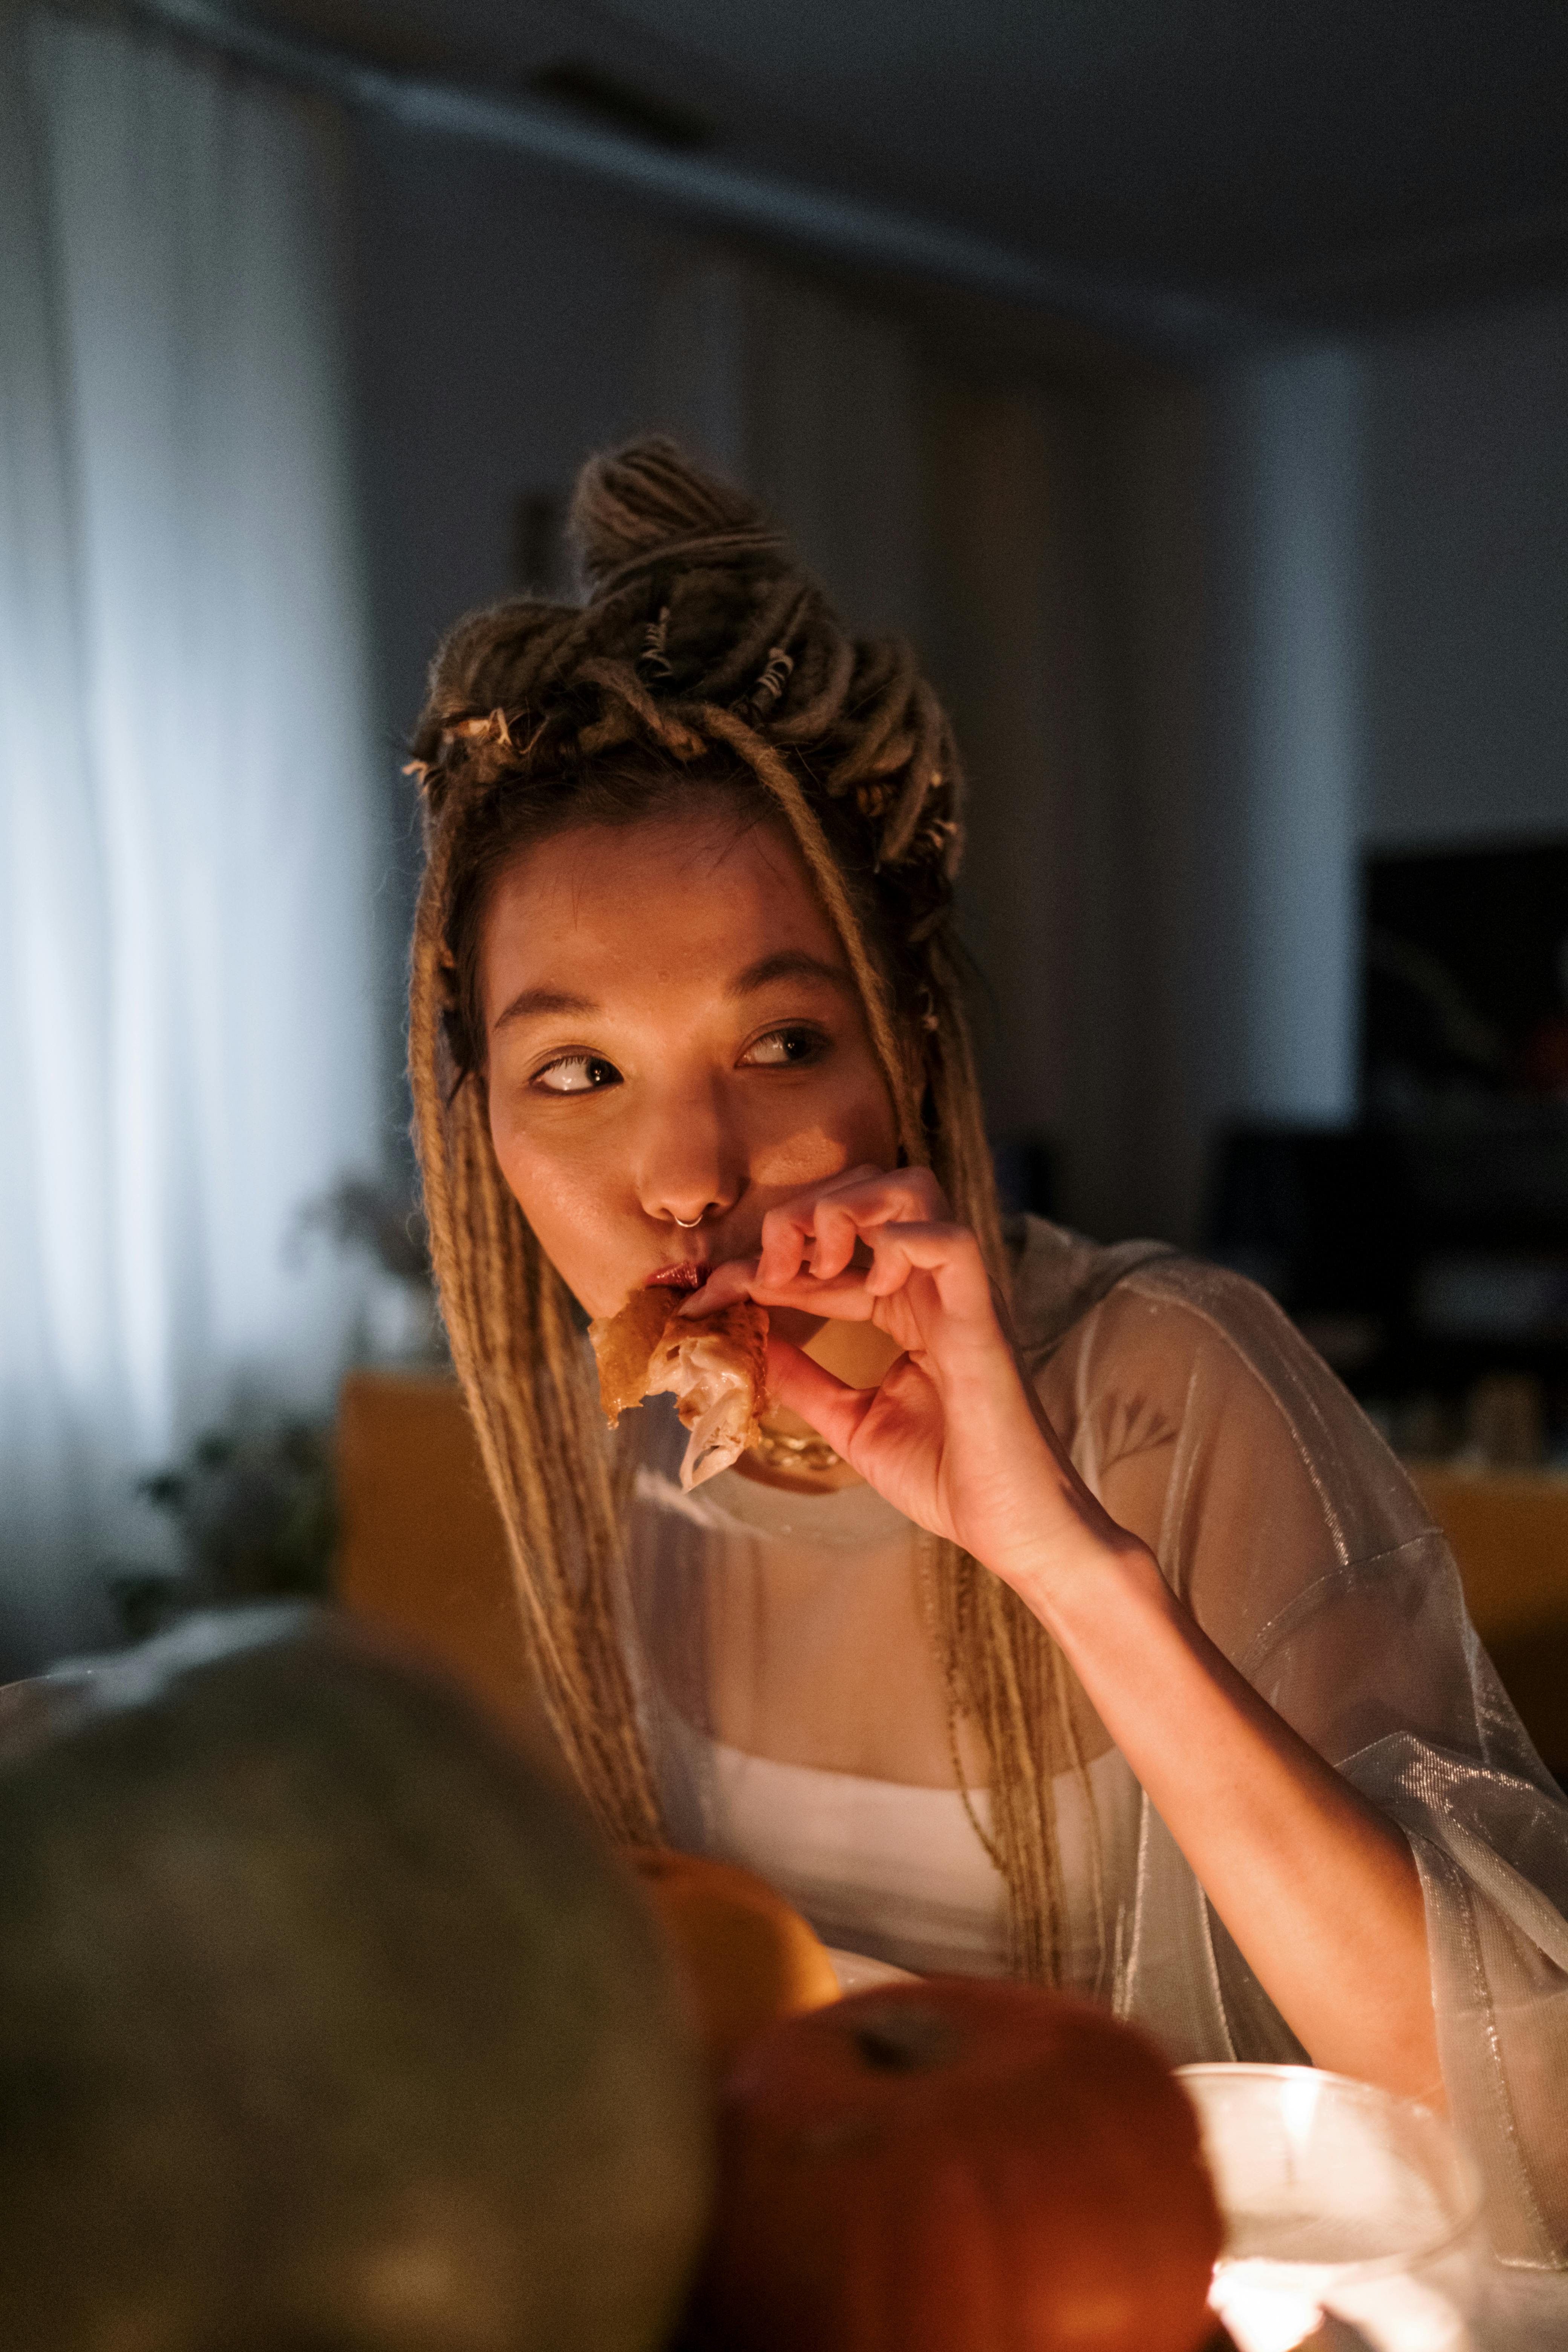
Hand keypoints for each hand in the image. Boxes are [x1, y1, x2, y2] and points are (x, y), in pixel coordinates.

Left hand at [681, 1166, 1133, 1589]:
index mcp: (906, 1309)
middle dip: (804, 1210)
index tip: (709, 1294)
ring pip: (911, 1190)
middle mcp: (930, 1289)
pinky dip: (899, 1244)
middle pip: (873, 1187)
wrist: (1010, 1528)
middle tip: (768, 1269)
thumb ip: (802, 1376)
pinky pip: (949, 1240)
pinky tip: (872, 1285)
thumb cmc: (948, 1479)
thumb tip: (743, 1342)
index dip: (761, 1261)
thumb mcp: (850, 1421)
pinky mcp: (981, 1317)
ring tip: (817, 1266)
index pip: (828, 1251)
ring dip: (846, 1210)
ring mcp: (957, 1296)